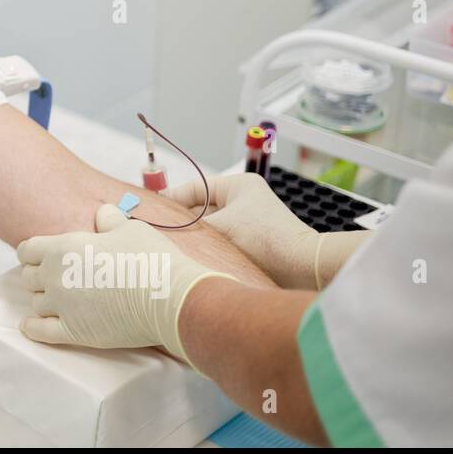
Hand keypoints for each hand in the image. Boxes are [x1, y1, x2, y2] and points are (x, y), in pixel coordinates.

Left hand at [16, 204, 236, 368]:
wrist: (169, 298)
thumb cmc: (151, 259)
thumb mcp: (130, 229)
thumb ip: (109, 221)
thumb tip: (103, 213)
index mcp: (64, 247)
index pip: (28, 249)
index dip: (32, 252)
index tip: (36, 256)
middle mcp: (56, 276)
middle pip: (29, 276)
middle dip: (37, 276)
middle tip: (50, 278)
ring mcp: (62, 306)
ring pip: (37, 303)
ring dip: (43, 301)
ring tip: (53, 301)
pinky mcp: (73, 332)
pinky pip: (41, 332)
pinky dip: (33, 329)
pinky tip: (30, 326)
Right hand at [165, 173, 337, 289]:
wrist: (301, 267)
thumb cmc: (266, 239)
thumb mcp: (221, 228)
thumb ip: (190, 226)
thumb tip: (163, 229)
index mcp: (239, 186)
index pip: (196, 187)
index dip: (172, 197)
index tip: (151, 208)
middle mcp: (244, 200)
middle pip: (201, 207)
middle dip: (181, 219)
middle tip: (156, 228)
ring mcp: (248, 222)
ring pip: (209, 226)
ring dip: (195, 236)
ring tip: (172, 244)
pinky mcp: (251, 243)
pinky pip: (220, 241)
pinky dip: (207, 247)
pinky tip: (192, 255)